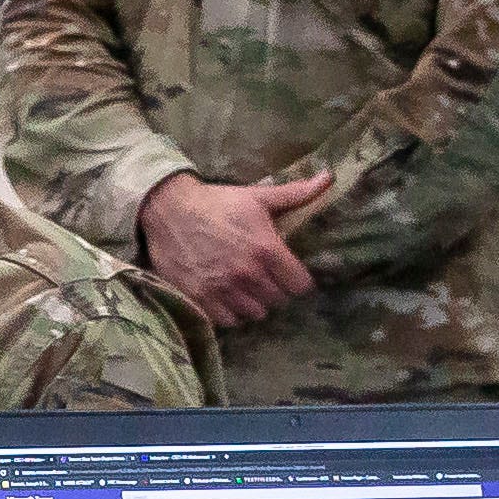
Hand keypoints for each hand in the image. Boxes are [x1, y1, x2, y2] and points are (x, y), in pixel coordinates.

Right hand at [138, 169, 330, 326]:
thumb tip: (329, 179)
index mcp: (266, 250)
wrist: (168, 210)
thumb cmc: (217, 203)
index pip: (300, 285)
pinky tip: (228, 298)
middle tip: (266, 279)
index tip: (290, 274)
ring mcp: (222, 289)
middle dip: (275, 290)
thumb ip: (296, 194)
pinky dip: (231, 313)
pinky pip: (228, 320)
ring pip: (255, 313)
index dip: (298, 280)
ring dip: (254, 303)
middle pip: (278, 301)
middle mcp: (247, 274)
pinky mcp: (200, 298)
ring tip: (247, 290)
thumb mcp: (258, 196)